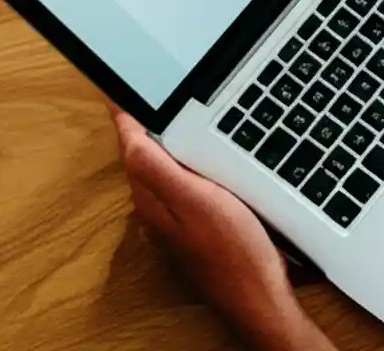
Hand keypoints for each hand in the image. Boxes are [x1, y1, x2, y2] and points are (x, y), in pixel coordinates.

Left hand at [110, 108, 335, 350]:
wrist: (259, 295)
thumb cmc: (234, 250)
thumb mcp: (198, 200)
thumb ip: (159, 169)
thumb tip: (128, 133)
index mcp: (151, 197)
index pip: (131, 144)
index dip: (127, 113)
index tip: (124, 86)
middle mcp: (157, 209)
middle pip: (146, 156)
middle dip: (147, 125)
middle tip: (150, 94)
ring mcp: (177, 220)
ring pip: (166, 171)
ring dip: (169, 144)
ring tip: (175, 115)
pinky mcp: (198, 227)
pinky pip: (185, 186)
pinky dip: (191, 165)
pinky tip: (208, 159)